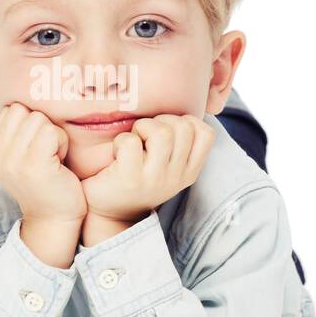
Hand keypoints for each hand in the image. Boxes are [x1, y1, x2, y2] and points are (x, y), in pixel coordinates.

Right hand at [0, 102, 87, 224]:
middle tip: (46, 153)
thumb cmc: (46, 182)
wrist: (55, 219)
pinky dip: (61, 143)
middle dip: (41, 126)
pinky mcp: (31, 164)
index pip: (10, 110)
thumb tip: (19, 95)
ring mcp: (11, 160)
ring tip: (52, 159)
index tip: (36, 150)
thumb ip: (15, 131)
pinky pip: (51, 131)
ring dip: (53, 135)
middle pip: (22, 110)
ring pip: (37, 118)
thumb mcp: (20, 155)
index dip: (30, 124)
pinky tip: (59, 163)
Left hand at [80, 114, 215, 224]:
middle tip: (145, 135)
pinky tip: (118, 153)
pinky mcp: (130, 179)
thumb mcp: (166, 166)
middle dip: (161, 121)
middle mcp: (176, 177)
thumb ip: (178, 143)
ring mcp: (155, 179)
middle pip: (183, 127)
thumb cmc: (137, 179)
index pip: (206, 134)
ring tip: (134, 141)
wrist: (108, 214)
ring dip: (143, 127)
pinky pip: (130, 142)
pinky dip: (121, 140)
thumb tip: (184, 102)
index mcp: (189, 171)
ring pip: (162, 132)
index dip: (185, 121)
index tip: (167, 131)